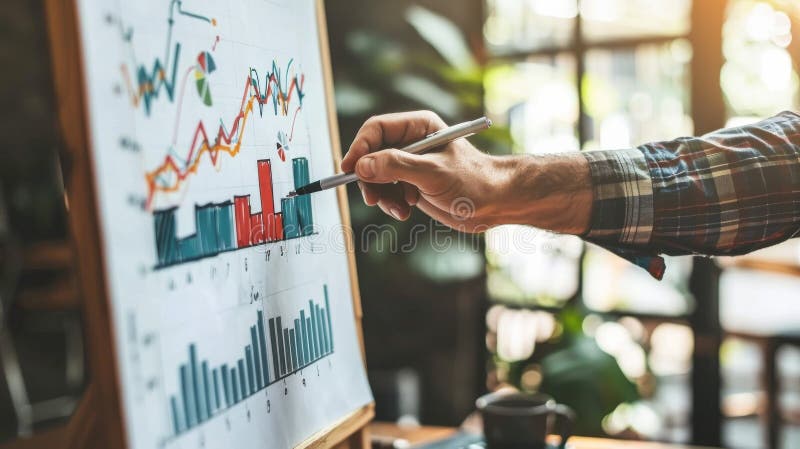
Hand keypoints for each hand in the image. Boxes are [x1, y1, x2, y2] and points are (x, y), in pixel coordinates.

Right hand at [341, 111, 592, 233]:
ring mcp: (410, 165)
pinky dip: (390, 204)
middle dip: (370, 178)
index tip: (349, 169)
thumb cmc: (474, 181)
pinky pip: (387, 192)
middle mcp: (411, 143)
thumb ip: (396, 167)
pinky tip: (405, 212)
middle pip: (371, 155)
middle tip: (373, 198)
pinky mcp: (412, 185)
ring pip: (376, 176)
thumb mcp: (433, 173)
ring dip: (381, 195)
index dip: (359, 148)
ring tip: (398, 210)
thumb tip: (361, 166)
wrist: (496, 203)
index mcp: (418, 127)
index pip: (376, 130)